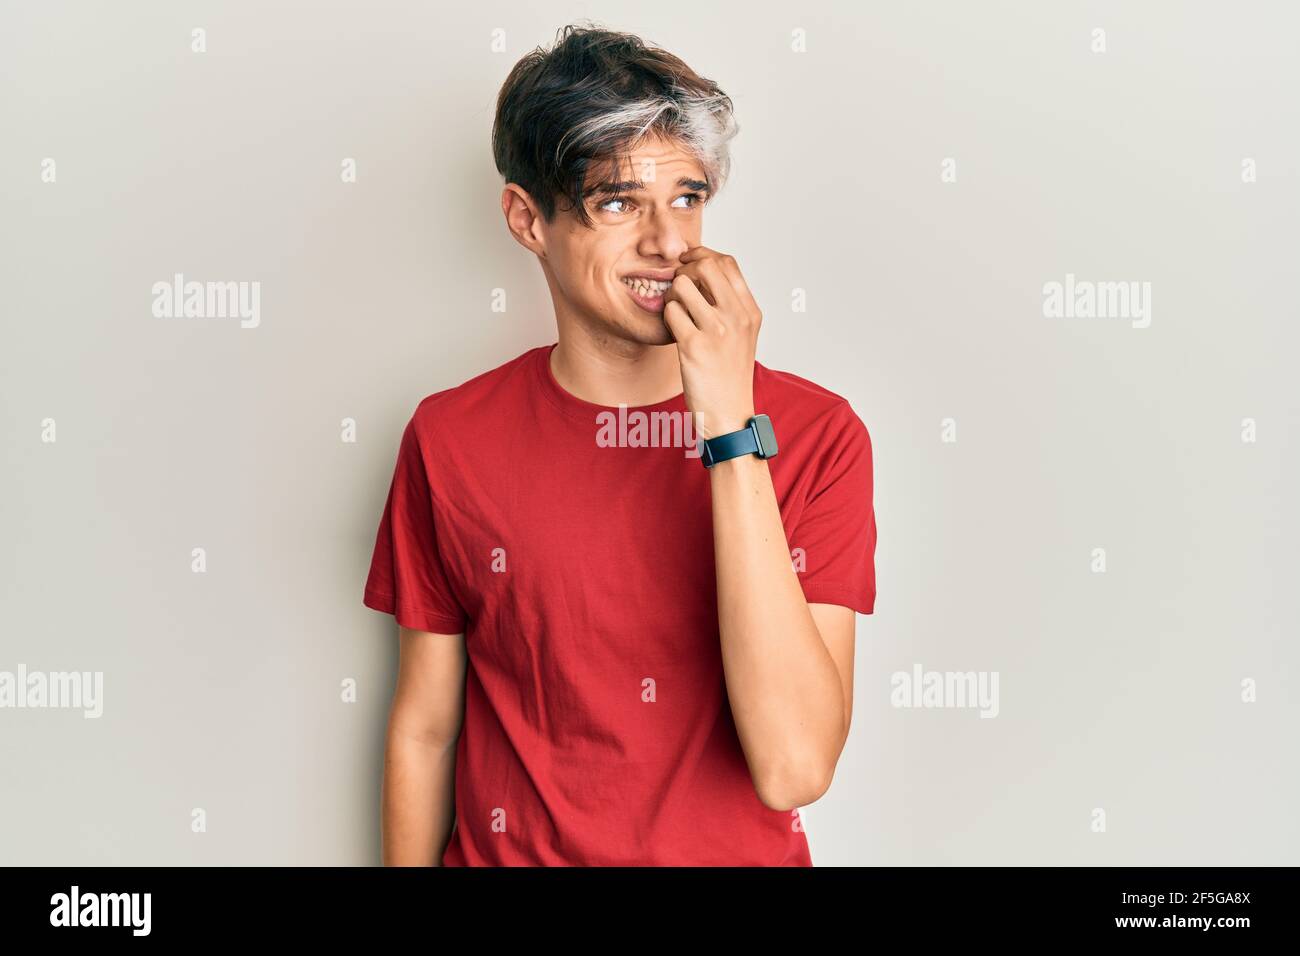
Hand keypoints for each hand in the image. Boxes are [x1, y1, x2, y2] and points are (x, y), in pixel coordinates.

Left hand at [662, 246, 762, 439]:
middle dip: (685, 270)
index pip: (728, 262)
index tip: (689, 265)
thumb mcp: (742, 336)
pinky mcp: (694, 345)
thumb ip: (730, 305)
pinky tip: (672, 330)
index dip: (703, 256)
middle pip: (706, 264)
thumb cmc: (730, 376)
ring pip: (682, 284)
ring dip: (671, 294)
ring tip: (675, 312)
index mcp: (751, 311)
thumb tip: (703, 272)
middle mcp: (737, 316)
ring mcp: (717, 330)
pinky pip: (670, 311)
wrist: (729, 413)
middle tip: (679, 288)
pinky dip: (666, 316)